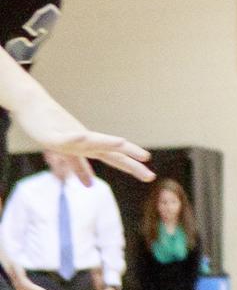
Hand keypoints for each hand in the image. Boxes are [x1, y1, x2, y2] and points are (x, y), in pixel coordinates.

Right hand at [8, 94, 151, 181]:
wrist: (32, 105)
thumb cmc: (52, 127)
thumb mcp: (67, 153)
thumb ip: (80, 168)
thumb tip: (89, 184)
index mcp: (88, 147)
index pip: (114, 158)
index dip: (131, 165)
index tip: (149, 173)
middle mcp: (84, 142)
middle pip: (110, 153)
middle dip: (131, 163)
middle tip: (150, 174)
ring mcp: (70, 137)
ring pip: (92, 141)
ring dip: (108, 142)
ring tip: (123, 143)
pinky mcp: (53, 135)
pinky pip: (64, 138)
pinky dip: (73, 139)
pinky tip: (81, 137)